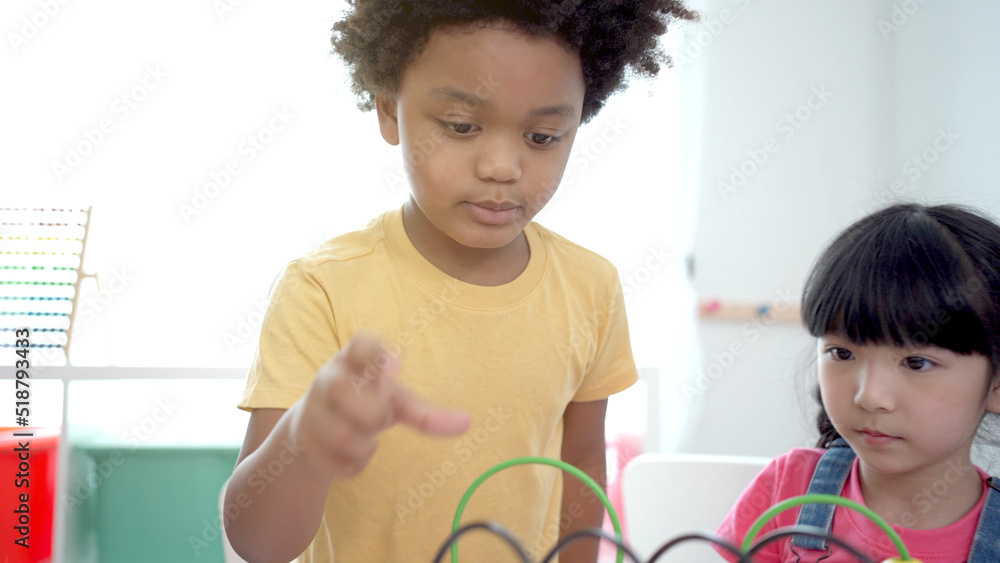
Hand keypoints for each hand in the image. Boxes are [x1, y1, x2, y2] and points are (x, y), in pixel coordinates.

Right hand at [293, 333, 470, 478]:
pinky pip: (335, 461)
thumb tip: (467, 423)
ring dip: (365, 445)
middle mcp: (327, 378)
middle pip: (342, 391)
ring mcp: (311, 410)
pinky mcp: (303, 442)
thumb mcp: (394, 401)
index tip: (398, 366)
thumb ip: (425, 412)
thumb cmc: (363, 403)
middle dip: (372, 413)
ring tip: (368, 438)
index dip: (377, 353)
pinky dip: (354, 466)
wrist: (313, 430)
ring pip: (341, 434)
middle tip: (382, 417)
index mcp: (351, 358)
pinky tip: (353, 456)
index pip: (360, 344)